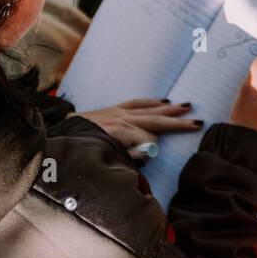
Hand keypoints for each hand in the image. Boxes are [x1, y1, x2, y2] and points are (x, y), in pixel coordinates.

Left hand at [79, 99, 201, 161]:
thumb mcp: (102, 156)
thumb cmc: (80, 147)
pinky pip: (137, 103)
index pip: (149, 138)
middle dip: (177, 122)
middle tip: (198, 122)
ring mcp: (118, 112)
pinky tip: (162, 101)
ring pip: (149, 109)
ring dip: (169, 109)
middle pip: (155, 120)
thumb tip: (147, 152)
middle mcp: (122, 119)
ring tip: (186, 106)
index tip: (152, 155)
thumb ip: (127, 156)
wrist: (58, 132)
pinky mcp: (114, 108)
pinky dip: (151, 102)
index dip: (153, 147)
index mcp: (119, 132)